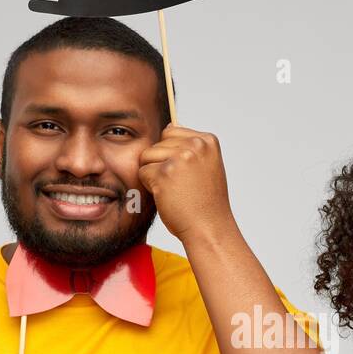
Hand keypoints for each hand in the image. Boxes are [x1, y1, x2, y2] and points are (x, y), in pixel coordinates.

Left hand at [137, 124, 235, 243]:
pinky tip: (168, 196)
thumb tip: (170, 125)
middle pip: (158, 144)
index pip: (171, 132)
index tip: (187, 174)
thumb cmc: (206, 203)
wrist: (209, 228)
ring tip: (175, 190)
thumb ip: (191, 146)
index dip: (172, 154)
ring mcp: (180, 158)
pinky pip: (142, 172)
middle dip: (162, 164)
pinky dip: (150, 187)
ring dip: (155, 175)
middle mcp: (195, 145)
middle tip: (181, 186)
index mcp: (208, 140)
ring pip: (147, 156)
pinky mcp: (164, 173)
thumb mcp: (207, 166)